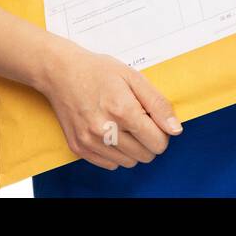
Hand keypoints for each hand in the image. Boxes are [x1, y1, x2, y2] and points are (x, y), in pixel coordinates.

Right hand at [35, 37, 182, 169]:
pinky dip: (115, 153)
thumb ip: (158, 104)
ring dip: (133, 148)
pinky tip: (110, 133)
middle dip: (149, 140)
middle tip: (139, 121)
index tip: (154, 120)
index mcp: (123, 111)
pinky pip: (110, 164)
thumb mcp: (134, 77)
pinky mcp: (79, 147)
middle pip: (145, 155)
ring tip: (123, 125)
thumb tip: (175, 129)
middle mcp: (105, 130)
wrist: (60, 72)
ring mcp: (90, 141)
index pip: (158, 142)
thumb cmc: (97, 71)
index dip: (162, 132)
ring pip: (129, 162)